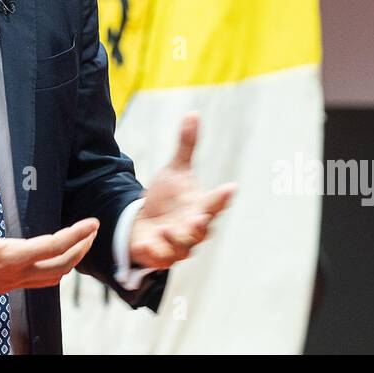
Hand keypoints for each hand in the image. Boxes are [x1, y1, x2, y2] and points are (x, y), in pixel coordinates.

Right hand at [0, 178, 98, 295]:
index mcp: (7, 258)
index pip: (52, 247)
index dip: (75, 234)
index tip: (92, 223)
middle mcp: (12, 274)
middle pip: (60, 267)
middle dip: (80, 248)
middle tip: (92, 231)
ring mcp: (9, 282)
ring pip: (51, 277)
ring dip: (70, 260)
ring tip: (80, 243)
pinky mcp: (4, 284)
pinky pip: (39, 281)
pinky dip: (54, 268)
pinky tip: (53, 255)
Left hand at [128, 112, 235, 268]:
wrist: (145, 222)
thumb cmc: (167, 198)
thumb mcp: (175, 170)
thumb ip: (186, 145)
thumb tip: (193, 114)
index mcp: (200, 208)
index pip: (215, 203)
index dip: (222, 197)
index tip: (230, 187)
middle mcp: (192, 228)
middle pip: (201, 230)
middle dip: (200, 226)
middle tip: (198, 218)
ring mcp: (176, 244)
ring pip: (181, 248)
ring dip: (174, 240)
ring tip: (165, 229)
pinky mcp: (158, 254)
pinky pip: (158, 258)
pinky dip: (152, 253)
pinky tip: (144, 245)